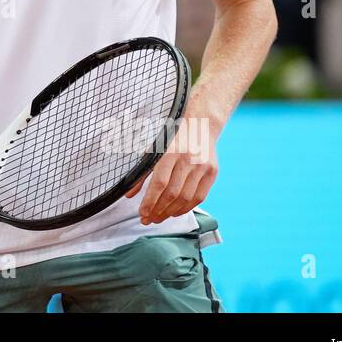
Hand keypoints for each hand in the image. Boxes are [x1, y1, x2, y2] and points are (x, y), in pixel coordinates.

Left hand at [125, 102, 220, 224]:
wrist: (200, 122)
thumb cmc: (171, 135)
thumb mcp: (152, 148)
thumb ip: (141, 172)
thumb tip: (129, 195)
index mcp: (170, 151)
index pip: (159, 183)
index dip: (150, 201)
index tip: (142, 213)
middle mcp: (188, 159)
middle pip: (172, 194)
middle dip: (158, 210)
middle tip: (148, 220)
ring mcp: (202, 166)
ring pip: (186, 198)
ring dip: (171, 212)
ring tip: (159, 218)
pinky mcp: (212, 172)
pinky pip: (200, 197)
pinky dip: (187, 208)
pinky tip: (175, 212)